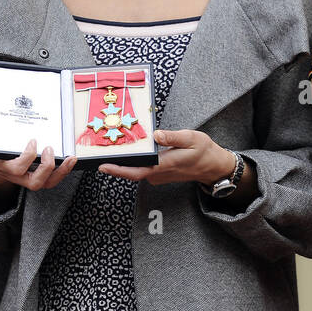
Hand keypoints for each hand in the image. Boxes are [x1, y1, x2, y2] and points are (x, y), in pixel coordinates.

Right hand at [0, 124, 76, 192]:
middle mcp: (18, 177)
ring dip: (61, 172)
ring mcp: (29, 179)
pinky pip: (52, 180)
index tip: (33, 141)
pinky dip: (63, 171)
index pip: (18, 168)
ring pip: (47, 183)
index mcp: (5, 168)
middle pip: (35, 183)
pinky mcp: (38, 177)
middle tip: (49, 149)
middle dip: (46, 167)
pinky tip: (71, 159)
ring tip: (70, 158)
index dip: (27, 157)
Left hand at [98, 129, 236, 186]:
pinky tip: (128, 152)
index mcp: (164, 165)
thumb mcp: (192, 138)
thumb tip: (155, 134)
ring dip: (124, 163)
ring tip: (110, 149)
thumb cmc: (204, 151)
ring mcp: (158, 176)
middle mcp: (159, 174)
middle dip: (115, 165)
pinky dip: (134, 162)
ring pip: (136, 171)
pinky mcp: (159, 174)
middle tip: (98, 154)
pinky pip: (142, 169)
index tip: (103, 166)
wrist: (213, 166)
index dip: (119, 170)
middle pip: (132, 172)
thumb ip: (173, 137)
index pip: (137, 171)